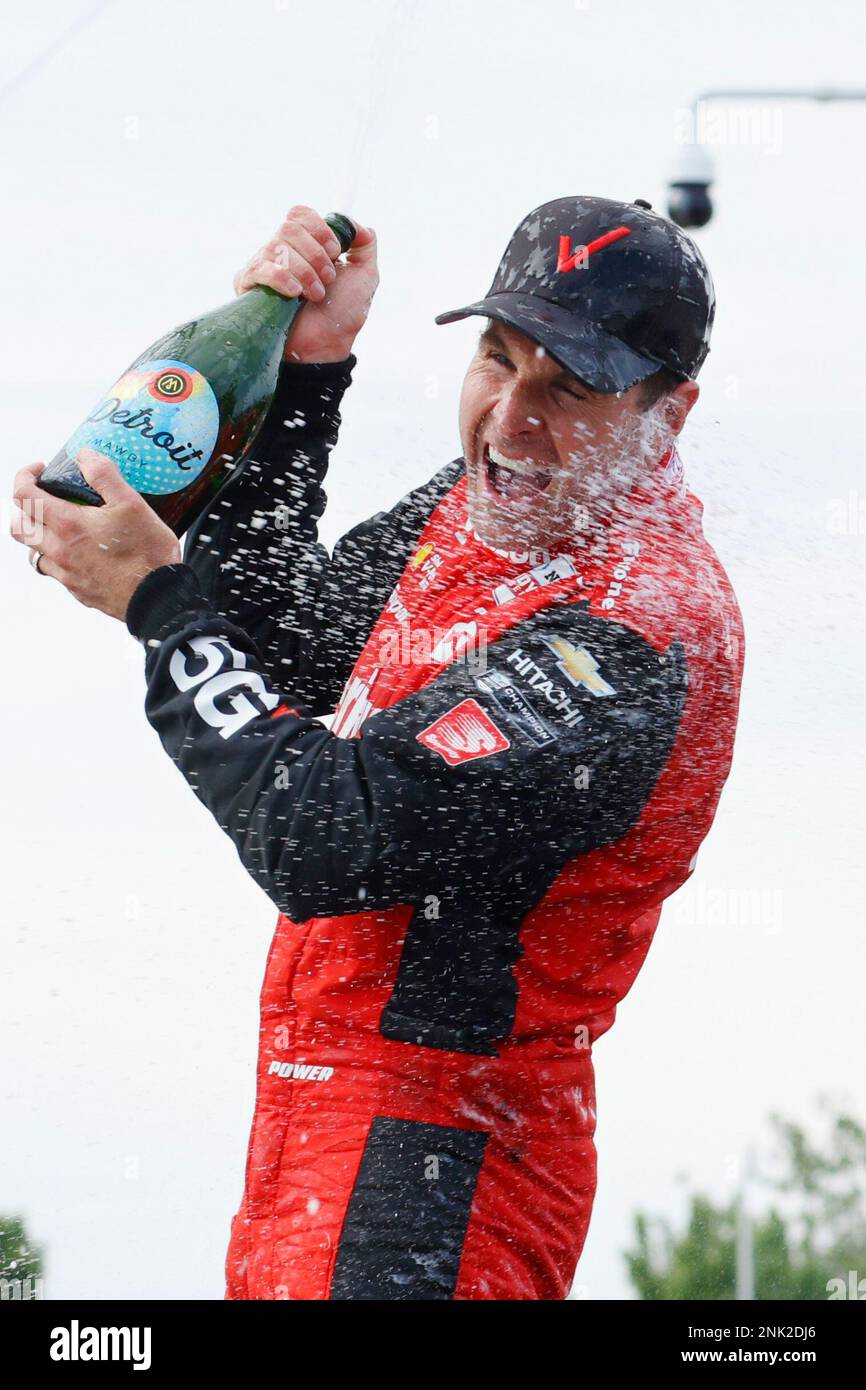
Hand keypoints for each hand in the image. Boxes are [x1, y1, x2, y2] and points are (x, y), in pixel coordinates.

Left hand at [11, 449, 180, 620]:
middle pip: (19, 526)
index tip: (39, 471)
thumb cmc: (147, 553)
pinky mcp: (77, 590)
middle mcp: (59, 550)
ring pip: (32, 552)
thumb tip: (85, 456)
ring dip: (38, 534)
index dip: (25, 477)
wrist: (157, 598)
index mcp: (68, 524)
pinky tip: (78, 551)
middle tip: (42, 498)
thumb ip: (104, 475)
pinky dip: (56, 557)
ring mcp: (66, 573)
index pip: (24, 496)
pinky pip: (54, 571)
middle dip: (24, 507)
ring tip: (58, 526)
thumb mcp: (132, 503)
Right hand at [233, 204, 377, 363]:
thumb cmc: (342, 315)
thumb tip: (359, 225)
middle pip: (290, 227)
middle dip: (315, 254)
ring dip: (304, 271)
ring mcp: (264, 266)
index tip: (336, 252)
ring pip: (278, 246)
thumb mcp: (365, 276)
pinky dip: (283, 279)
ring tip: (314, 295)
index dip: (319, 229)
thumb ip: (366, 245)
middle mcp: (282, 251)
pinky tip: (294, 295)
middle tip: (327, 280)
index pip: (301, 214)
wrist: (324, 346)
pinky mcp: (249, 284)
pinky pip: (261, 268)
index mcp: (306, 244)